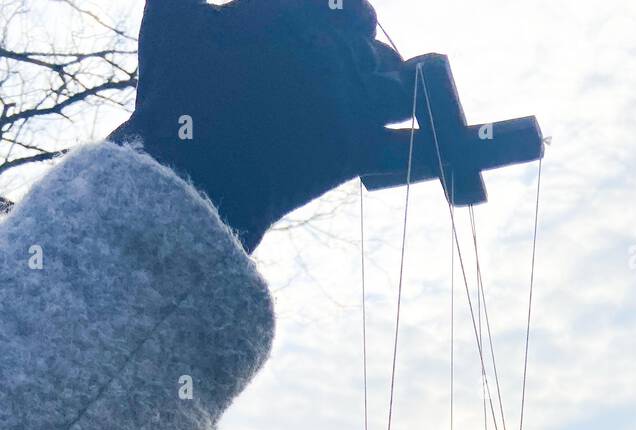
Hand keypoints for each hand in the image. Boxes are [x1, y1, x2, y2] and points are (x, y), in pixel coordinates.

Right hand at [110, 0, 414, 250]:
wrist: (194, 172)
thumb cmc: (176, 97)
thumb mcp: (172, 18)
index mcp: (292, 14)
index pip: (342, 1)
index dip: (339, 11)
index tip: (335, 21)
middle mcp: (329, 48)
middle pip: (369, 30)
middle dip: (360, 39)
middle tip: (351, 56)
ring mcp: (348, 98)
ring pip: (396, 79)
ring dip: (390, 81)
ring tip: (379, 93)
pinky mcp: (357, 147)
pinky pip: (411, 142)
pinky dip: (424, 141)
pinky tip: (428, 141)